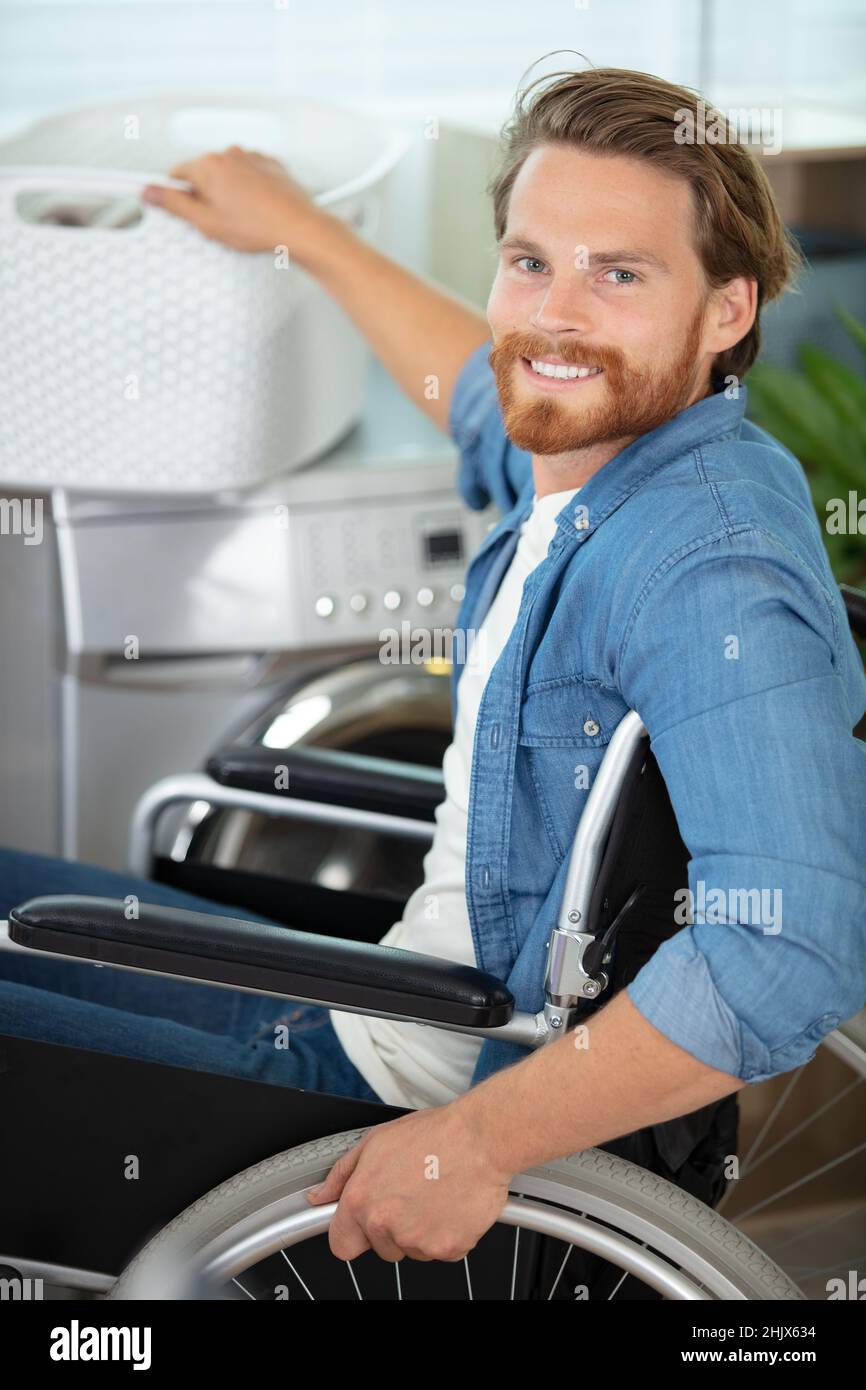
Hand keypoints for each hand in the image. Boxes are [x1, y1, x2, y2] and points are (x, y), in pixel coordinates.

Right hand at [141, 145, 329, 255]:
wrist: (301, 228)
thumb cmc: (261, 227)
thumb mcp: (208, 223)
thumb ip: (175, 204)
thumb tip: (151, 192)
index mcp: (209, 165)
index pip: (175, 174)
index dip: (171, 193)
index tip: (163, 198)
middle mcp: (230, 154)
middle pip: (202, 174)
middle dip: (204, 196)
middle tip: (216, 221)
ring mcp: (252, 158)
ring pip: (226, 175)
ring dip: (227, 193)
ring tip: (241, 218)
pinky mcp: (270, 165)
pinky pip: (249, 176)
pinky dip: (248, 190)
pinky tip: (256, 210)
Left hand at [306, 1104, 511, 1262]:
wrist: (480, 1138)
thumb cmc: (433, 1134)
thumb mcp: (375, 1141)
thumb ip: (341, 1174)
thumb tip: (319, 1196)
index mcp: (362, 1200)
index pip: (341, 1244)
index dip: (352, 1233)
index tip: (363, 1223)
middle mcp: (386, 1224)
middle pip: (381, 1248)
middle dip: (393, 1228)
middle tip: (411, 1194)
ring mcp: (417, 1241)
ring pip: (412, 1250)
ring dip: (421, 1231)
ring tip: (434, 1194)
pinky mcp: (448, 1249)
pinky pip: (442, 1252)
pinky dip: (448, 1234)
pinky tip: (451, 1204)